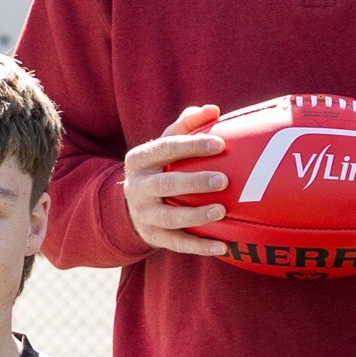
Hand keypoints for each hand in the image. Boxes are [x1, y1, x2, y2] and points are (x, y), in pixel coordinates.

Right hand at [120, 104, 233, 258]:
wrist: (132, 204)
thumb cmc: (160, 166)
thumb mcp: (165, 143)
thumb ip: (187, 125)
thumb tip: (213, 110)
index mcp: (140, 159)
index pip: (165, 148)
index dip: (192, 146)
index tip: (221, 144)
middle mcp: (137, 187)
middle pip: (165, 184)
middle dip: (194, 182)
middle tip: (223, 180)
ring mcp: (143, 214)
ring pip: (169, 217)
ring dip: (196, 215)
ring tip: (221, 211)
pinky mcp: (152, 236)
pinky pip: (176, 243)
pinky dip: (199, 246)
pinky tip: (222, 246)